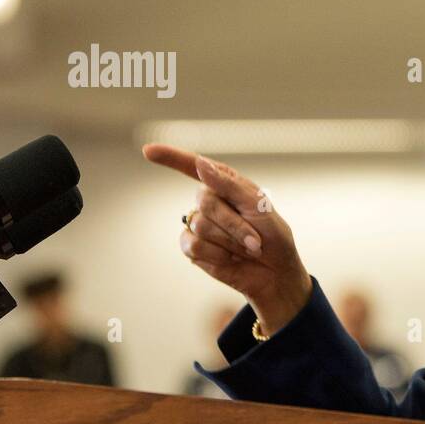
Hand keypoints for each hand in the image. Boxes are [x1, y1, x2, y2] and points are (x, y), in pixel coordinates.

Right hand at [141, 143, 312, 334]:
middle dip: (234, 223)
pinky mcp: (192, 247)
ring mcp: (198, 224)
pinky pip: (193, 245)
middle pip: (205, 201)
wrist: (275, 272)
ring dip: (230, 241)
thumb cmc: (273, 236)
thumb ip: (229, 185)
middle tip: (256, 238)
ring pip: (200, 225)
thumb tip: (200, 164)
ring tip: (247, 248)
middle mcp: (208, 201)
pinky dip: (217, 254)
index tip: (148, 150)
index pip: (192, 166)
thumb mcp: (259, 207)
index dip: (170, 157)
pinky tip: (230, 258)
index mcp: (225, 184)